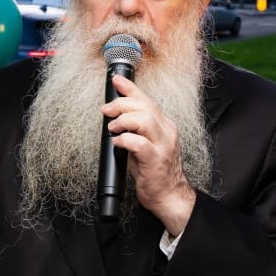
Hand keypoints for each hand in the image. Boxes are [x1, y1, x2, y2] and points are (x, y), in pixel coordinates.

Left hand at [104, 73, 195, 236]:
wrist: (169, 195)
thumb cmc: (154, 170)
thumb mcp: (145, 144)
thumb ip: (135, 129)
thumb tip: (114, 115)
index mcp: (165, 125)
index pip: (148, 100)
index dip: (131, 88)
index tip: (116, 80)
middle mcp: (166, 131)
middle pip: (145, 106)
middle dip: (122, 104)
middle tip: (106, 110)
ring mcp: (163, 145)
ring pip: (144, 119)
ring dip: (123, 120)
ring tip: (112, 128)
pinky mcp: (155, 160)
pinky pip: (138, 143)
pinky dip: (124, 140)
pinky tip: (117, 143)